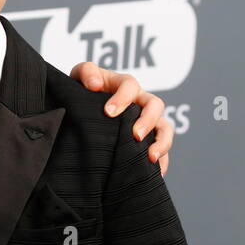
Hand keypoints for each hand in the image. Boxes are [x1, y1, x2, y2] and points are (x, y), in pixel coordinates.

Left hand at [68, 62, 172, 176]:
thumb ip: (86, 72)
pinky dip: (163, 162)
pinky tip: (156, 173)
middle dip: (148, 121)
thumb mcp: (80, 77)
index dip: (122, 98)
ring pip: (165, 128)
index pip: (130, 86)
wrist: (83, 112)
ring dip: (162, 142)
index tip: (108, 113)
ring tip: (150, 157)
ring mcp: (147, 122)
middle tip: (135, 135)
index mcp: (125, 86)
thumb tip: (94, 84)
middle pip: (155, 105)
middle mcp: (140, 102)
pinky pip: (163, 151)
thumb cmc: (84, 92)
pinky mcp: (149, 141)